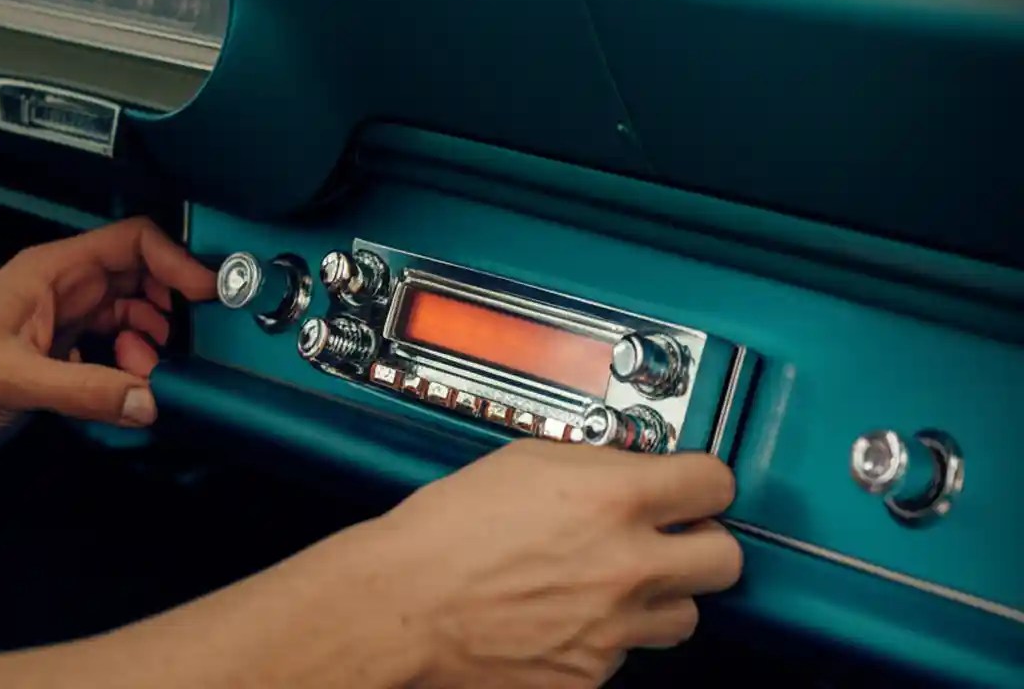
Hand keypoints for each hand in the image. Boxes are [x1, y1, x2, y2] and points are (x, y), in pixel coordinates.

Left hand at [0, 216, 215, 456]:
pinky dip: (128, 373)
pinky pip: (111, 358)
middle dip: (170, 306)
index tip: (208, 292)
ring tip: (152, 374)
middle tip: (191, 340)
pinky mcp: (56, 365)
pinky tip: (128, 393)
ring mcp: (60, 329)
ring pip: (128, 320)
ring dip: (150, 345)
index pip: (131, 243)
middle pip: (139, 280)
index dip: (175, 261)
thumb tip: (150, 399)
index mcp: (50, 273)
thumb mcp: (12, 380)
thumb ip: (85, 391)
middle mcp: (61, 294)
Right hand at [361, 439, 740, 687]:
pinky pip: (627, 654)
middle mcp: (628, 565)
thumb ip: (595, 466)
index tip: (697, 487)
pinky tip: (569, 615)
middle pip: (725, 558)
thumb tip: (629, 469)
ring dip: (660, 596)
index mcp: (613, 499)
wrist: (405, 605)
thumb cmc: (446, 532)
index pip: (714, 484)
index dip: (705, 483)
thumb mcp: (526, 462)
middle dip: (703, 544)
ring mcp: (614, 626)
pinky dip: (607, 636)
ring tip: (615, 583)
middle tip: (675, 538)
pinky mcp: (591, 673)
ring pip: (684, 615)